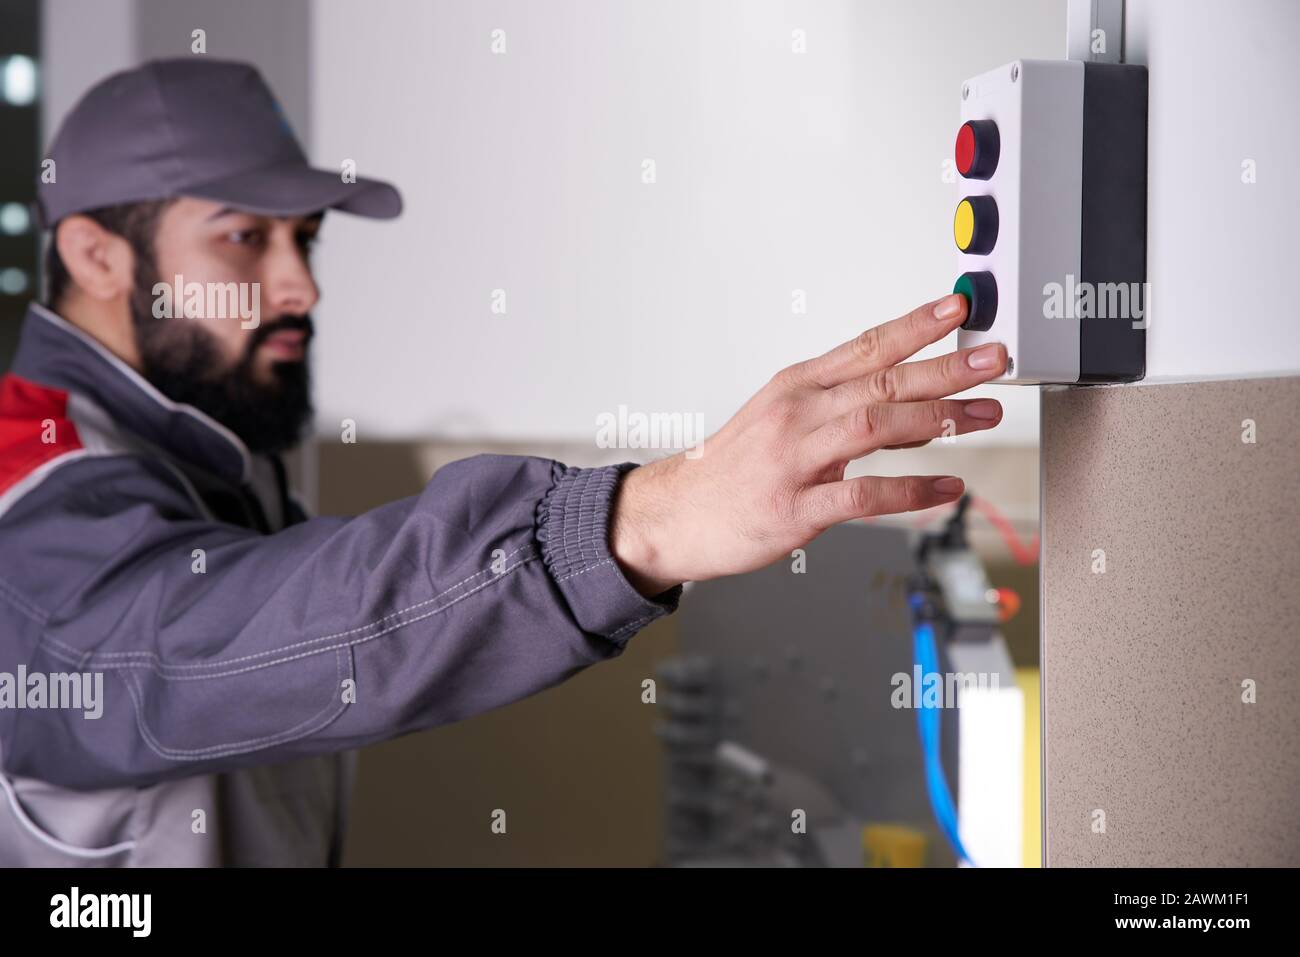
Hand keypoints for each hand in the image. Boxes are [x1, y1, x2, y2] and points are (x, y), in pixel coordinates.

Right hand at [610, 293, 1006, 596]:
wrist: (674, 515)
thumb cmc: (730, 469)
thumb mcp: (779, 419)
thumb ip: (839, 407)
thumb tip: (908, 399)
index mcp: (795, 388)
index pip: (865, 346)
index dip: (914, 325)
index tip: (957, 307)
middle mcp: (796, 416)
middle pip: (881, 381)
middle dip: (944, 367)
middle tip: (993, 359)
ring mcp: (794, 461)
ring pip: (875, 426)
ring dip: (936, 420)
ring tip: (982, 416)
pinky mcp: (795, 509)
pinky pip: (863, 494)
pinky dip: (911, 490)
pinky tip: (946, 486)